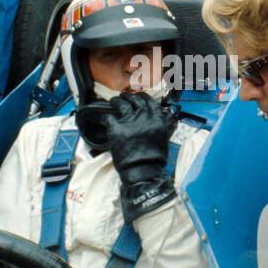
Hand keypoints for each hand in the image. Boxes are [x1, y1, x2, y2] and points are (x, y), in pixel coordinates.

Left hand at [105, 92, 177, 221]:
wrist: (143, 171)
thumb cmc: (154, 161)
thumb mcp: (163, 140)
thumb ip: (161, 127)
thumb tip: (162, 120)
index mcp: (157, 120)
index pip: (150, 102)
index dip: (143, 97)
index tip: (140, 96)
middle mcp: (144, 118)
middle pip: (135, 101)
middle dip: (129, 97)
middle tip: (124, 97)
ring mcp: (129, 122)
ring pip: (121, 105)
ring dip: (116, 101)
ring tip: (114, 101)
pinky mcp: (116, 129)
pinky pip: (108, 118)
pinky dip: (105, 117)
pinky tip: (104, 118)